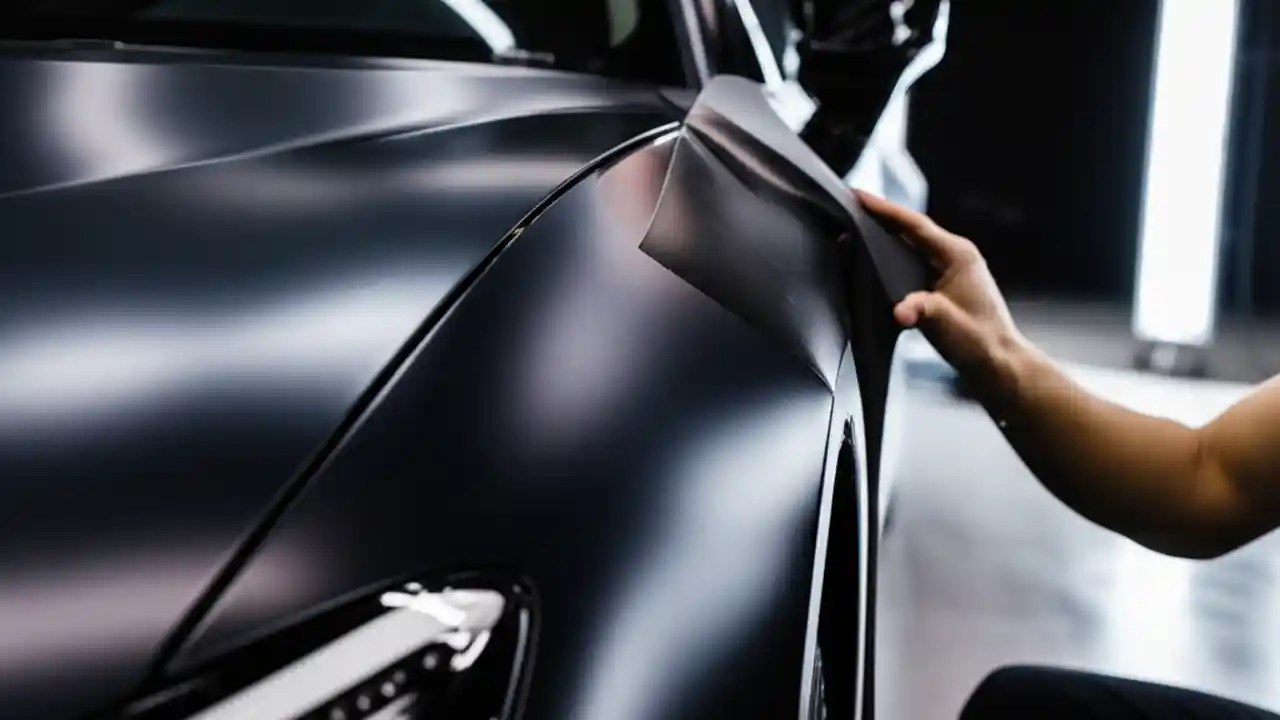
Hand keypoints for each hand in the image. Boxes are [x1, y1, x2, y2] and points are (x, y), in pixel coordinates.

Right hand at [856, 191, 1029, 390]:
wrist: (997, 362)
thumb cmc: (977, 341)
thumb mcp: (946, 323)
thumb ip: (922, 311)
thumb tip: (898, 311)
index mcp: (957, 254)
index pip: (914, 224)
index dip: (884, 210)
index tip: (858, 195)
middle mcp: (954, 254)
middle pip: (910, 229)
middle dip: (879, 218)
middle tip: (848, 207)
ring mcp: (950, 268)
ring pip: (910, 243)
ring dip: (884, 236)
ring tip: (853, 228)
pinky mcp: (943, 282)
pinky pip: (912, 260)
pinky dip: (891, 255)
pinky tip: (873, 258)